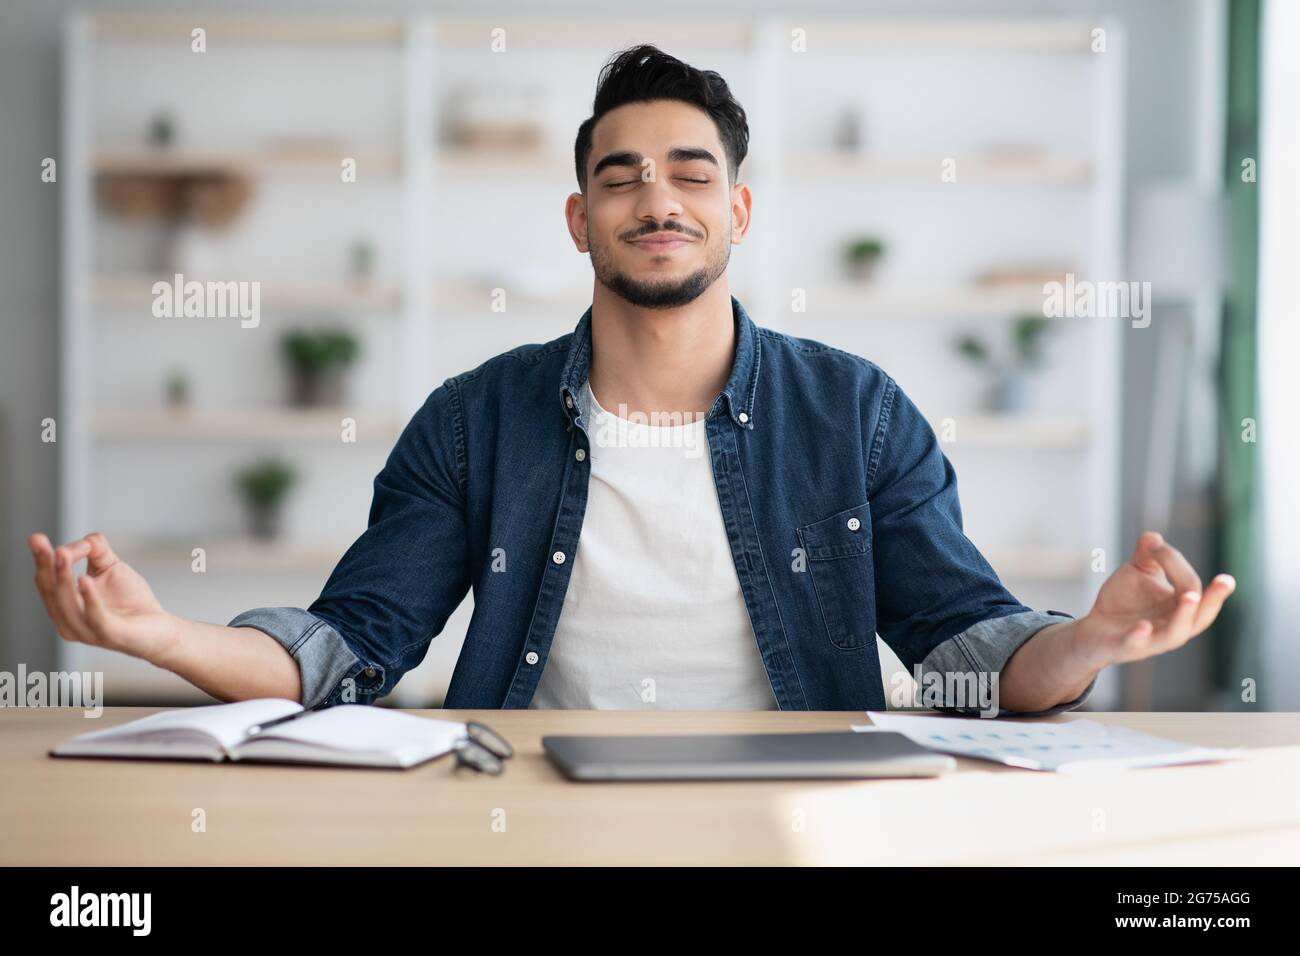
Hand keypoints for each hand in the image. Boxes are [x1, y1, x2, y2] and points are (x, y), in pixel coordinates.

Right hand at [29, 531, 179, 662]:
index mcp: (63, 608)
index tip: (37, 537)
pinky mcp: (110, 635)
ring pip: (67, 604)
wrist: (160, 628)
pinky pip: (95, 617)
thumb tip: (88, 538)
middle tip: (39, 541)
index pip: (45, 582)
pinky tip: (85, 579)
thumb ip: (98, 551)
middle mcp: (69, 622)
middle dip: (45, 564)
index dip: (41, 560)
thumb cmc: (131, 600)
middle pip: (51, 591)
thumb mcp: (111, 568)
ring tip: (62, 553)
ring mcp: (88, 632)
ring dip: (63, 577)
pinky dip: (89, 598)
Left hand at [1070, 530, 1234, 669]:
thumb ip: (1148, 554)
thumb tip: (1153, 536)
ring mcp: (1151, 641)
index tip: (1156, 546)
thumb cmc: (1122, 599)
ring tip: (1190, 597)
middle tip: (1227, 580)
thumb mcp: (1137, 571)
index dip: (1175, 563)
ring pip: (1175, 634)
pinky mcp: (1125, 647)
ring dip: (1184, 616)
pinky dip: (1141, 635)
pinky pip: (1136, 644)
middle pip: (1201, 617)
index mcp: (1180, 608)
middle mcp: (1172, 627)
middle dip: (1214, 599)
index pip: (1190, 586)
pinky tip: (1143, 625)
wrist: (1091, 628)